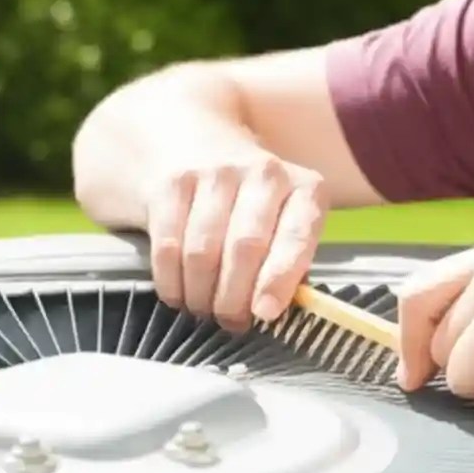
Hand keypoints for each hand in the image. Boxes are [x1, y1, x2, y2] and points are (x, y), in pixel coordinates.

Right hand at [144, 150, 328, 332]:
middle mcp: (264, 173)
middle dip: (234, 299)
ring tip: (205, 310)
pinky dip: (172, 282)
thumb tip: (272, 313)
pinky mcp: (174, 183)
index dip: (279, 279)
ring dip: (201, 295)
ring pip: (202, 252)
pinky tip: (180, 296)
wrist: (202, 149)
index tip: (264, 313)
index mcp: (305, 189)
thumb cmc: (255, 206)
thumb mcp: (286, 224)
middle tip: (231, 323)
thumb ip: (289, 265)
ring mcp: (216, 173)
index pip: (297, 236)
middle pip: (245, 248)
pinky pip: (168, 246)